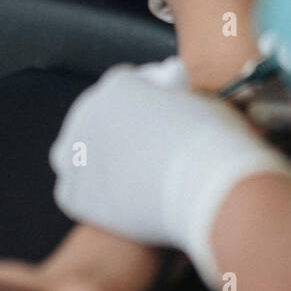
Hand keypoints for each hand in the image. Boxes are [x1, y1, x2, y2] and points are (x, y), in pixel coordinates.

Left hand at [50, 59, 290, 288]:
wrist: (210, 185)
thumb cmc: (217, 141)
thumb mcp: (201, 104)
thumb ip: (178, 102)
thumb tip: (180, 111)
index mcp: (119, 83)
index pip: (120, 90)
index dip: (138, 108)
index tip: (153, 124)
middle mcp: (89, 112)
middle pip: (91, 121)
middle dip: (111, 135)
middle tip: (136, 157)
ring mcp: (78, 153)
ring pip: (73, 156)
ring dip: (91, 165)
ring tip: (121, 181)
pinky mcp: (77, 194)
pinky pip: (72, 194)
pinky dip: (90, 200)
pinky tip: (113, 207)